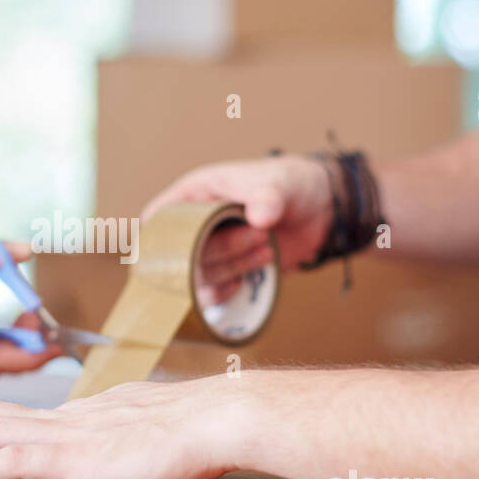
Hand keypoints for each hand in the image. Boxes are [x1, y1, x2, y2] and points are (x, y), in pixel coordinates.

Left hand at [0, 376, 261, 478]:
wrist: (216, 418)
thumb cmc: (192, 429)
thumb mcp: (140, 430)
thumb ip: (112, 436)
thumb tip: (101, 445)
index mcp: (75, 412)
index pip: (4, 413)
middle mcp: (62, 416)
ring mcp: (67, 433)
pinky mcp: (76, 457)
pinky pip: (11, 461)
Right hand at [143, 157, 333, 295]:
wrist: (320, 212)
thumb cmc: (290, 184)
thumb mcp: (281, 183)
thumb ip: (268, 197)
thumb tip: (259, 217)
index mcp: (195, 195)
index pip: (159, 217)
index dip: (160, 235)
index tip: (181, 246)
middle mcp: (195, 226)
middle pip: (181, 252)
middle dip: (220, 250)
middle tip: (260, 236)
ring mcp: (210, 252)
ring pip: (197, 276)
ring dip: (232, 268)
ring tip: (267, 249)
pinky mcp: (226, 274)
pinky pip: (209, 295)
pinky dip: (225, 293)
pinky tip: (246, 280)